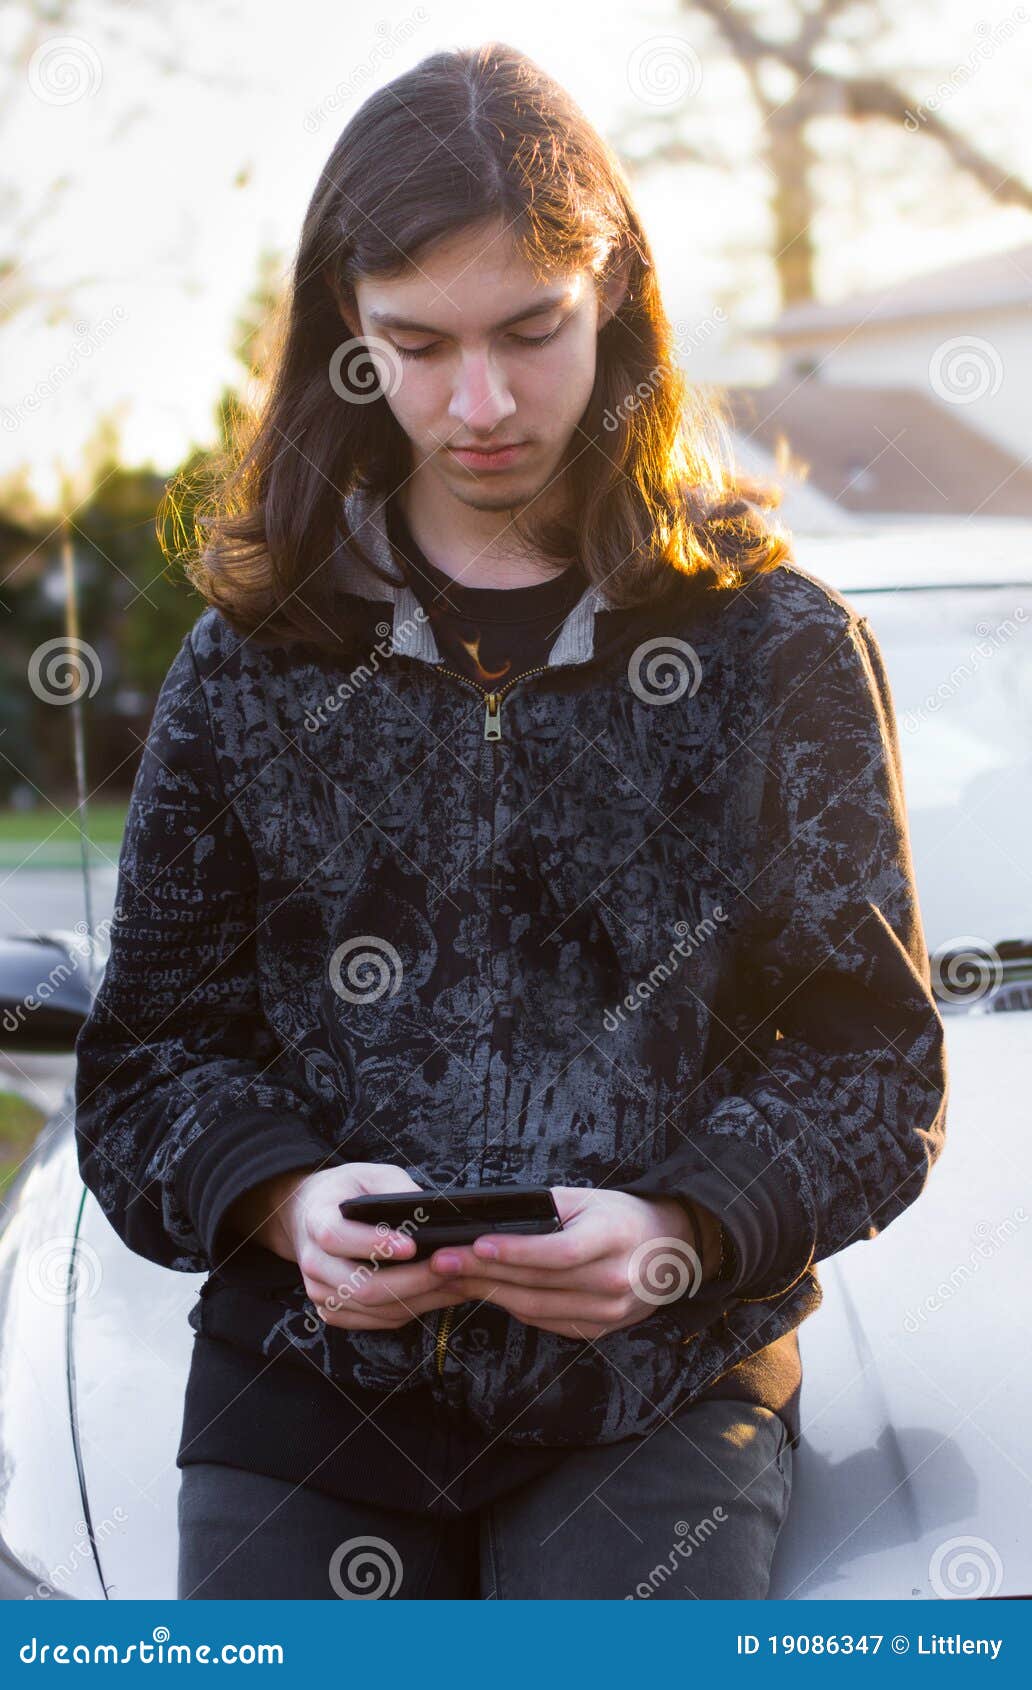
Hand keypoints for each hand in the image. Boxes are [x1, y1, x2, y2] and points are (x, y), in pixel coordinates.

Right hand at [226, 1163, 469, 1331]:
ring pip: (374, 1309)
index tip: (411, 1245)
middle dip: (413, 1280)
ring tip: (457, 1282)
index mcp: (316, 1220)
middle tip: (451, 1266)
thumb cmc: (345, 1191)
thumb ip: (396, 1188)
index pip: (337, 1237)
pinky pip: (376, 1320)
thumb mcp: (369, 1174)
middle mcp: (313, 1262)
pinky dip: (411, 1309)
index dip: (373, 1244)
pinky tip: (439, 1293)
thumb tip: (431, 1209)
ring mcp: (320, 1292)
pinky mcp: (333, 1312)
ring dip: (420, 1298)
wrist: (309, 1215)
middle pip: (362, 1285)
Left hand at [423, 1186, 720, 1339]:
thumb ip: (545, 1208)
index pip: (558, 1252)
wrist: (672, 1250)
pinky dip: (513, 1306)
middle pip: (538, 1282)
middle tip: (443, 1261)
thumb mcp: (590, 1199)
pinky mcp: (599, 1330)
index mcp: (614, 1238)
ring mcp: (609, 1312)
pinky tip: (486, 1292)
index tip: (474, 1246)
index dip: (514, 1252)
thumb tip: (489, 1216)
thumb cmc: (622, 1217)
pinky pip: (546, 1320)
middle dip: (483, 1272)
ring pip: (535, 1307)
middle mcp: (615, 1281)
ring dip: (488, 1292)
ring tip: (453, 1277)